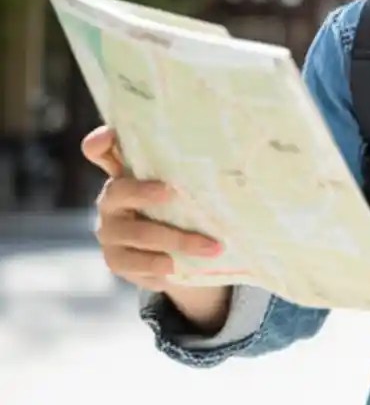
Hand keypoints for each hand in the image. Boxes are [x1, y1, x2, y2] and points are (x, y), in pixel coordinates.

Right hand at [82, 125, 222, 291]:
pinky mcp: (117, 261)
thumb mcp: (183, 189)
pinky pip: (138, 264)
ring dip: (179, 241)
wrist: (169, 255)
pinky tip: (182, 268)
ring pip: (140, 234)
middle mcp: (111, 201)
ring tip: (212, 247)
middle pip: (120, 192)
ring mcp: (111, 232)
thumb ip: (190, 173)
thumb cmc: (177, 210)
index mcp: (124, 175)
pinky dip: (162, 266)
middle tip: (172, 192)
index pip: (102, 152)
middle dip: (145, 192)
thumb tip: (233, 156)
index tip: (107, 136)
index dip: (100, 142)